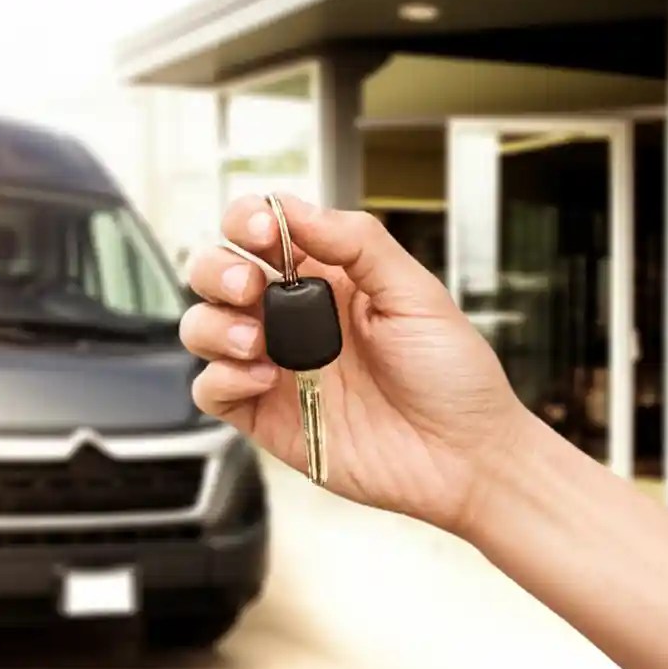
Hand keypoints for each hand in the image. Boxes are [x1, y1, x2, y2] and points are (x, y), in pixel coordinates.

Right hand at [180, 194, 532, 533]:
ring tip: (255, 342)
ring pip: (203, 326)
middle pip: (217, 273)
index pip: (262, 232)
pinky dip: (220, 378)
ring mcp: (274, 366)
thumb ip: (357, 243)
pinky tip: (263, 380)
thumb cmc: (454, 378)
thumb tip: (296, 209)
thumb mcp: (417, 295)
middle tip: (249, 287)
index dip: (247, 221)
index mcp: (327, 278)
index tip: (260, 231)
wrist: (464, 459)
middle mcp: (293, 317)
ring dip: (213, 324)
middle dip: (218, 269)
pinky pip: (210, 390)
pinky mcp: (264, 415)